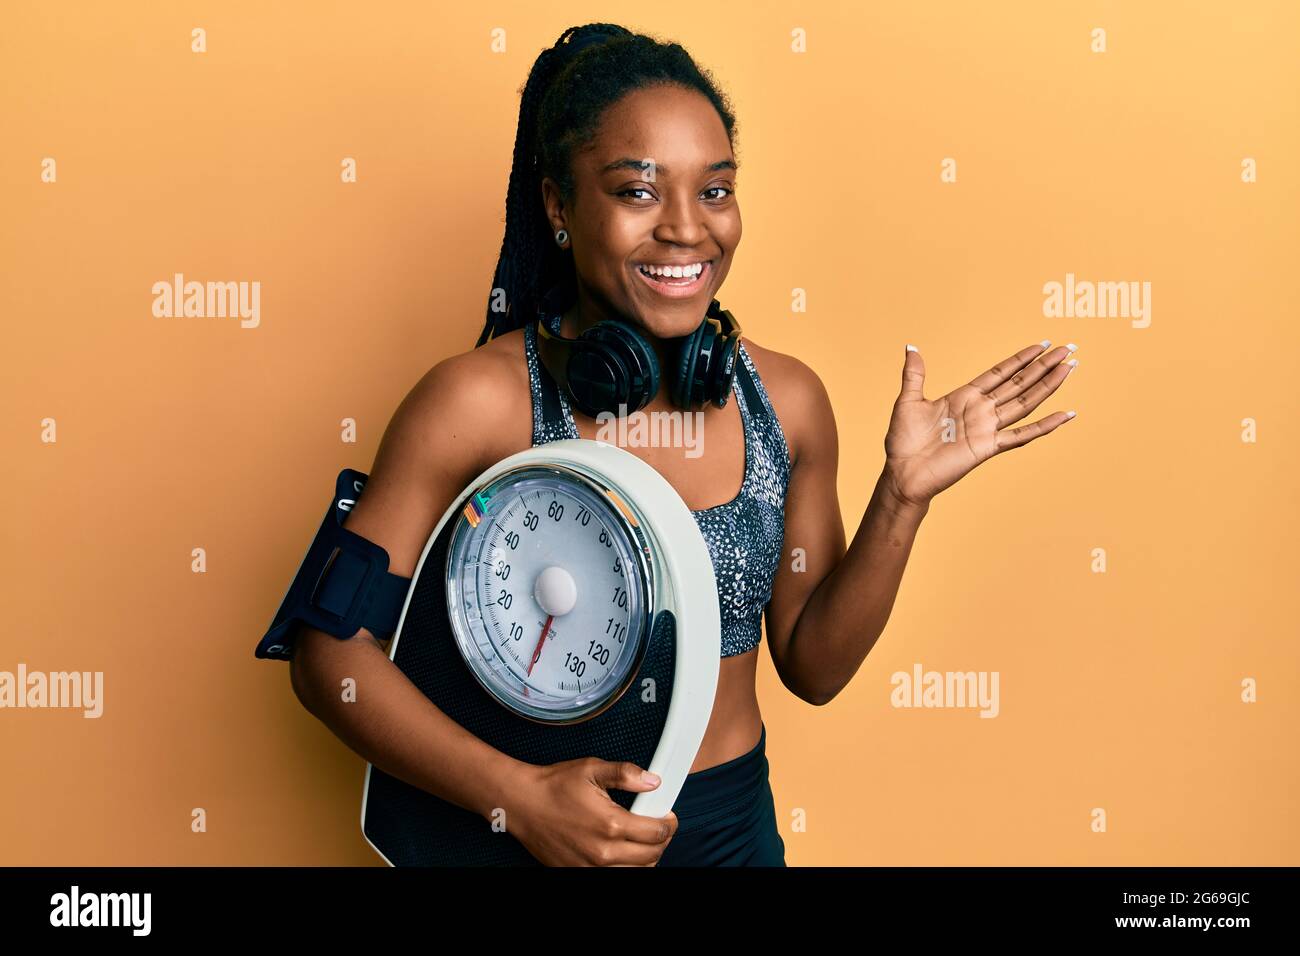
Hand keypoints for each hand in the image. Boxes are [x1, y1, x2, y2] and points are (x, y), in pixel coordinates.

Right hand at [505, 757, 677, 865]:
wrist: (522, 804)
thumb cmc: (554, 785)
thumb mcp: (592, 769)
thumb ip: (626, 774)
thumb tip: (653, 781)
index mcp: (611, 823)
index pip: (657, 832)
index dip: (669, 823)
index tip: (668, 817)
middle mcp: (603, 851)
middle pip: (652, 856)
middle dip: (662, 840)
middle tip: (658, 827)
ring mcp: (591, 867)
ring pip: (637, 872)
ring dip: (646, 858)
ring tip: (642, 840)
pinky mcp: (579, 873)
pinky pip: (614, 878)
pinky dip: (625, 867)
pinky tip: (622, 852)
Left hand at [882, 341, 1077, 508]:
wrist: (902, 473)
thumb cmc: (904, 441)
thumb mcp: (908, 401)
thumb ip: (915, 374)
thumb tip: (911, 347)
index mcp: (964, 396)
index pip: (1000, 373)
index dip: (1021, 359)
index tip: (1041, 345)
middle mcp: (980, 410)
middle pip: (1019, 383)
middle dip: (1043, 366)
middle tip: (1067, 349)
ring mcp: (987, 428)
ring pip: (1025, 403)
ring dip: (1048, 386)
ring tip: (1069, 368)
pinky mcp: (988, 447)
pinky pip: (1021, 436)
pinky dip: (1044, 426)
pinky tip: (1065, 415)